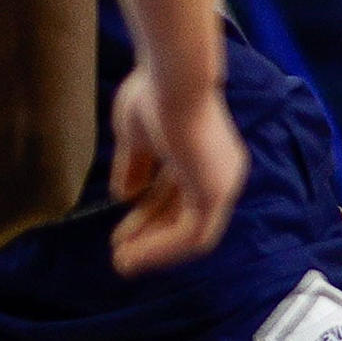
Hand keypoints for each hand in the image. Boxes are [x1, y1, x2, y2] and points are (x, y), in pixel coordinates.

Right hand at [108, 67, 247, 273]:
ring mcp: (222, 182)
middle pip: (185, 216)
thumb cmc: (154, 94)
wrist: (171, 77)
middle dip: (150, 237)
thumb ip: (135, 166)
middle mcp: (221, 171)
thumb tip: (125, 196)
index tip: (120, 236)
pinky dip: (161, 249)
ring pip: (191, 233)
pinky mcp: (214, 192)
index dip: (148, 218)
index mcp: (206, 155)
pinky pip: (190, 235)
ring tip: (123, 263)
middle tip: (119, 256)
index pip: (178, 196)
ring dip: (155, 250)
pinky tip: (133, 256)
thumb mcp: (137, 137)